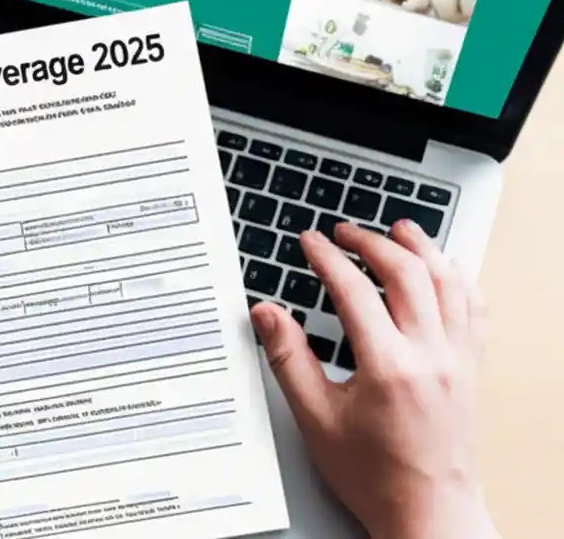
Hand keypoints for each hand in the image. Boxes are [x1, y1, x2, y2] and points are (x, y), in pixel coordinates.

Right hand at [251, 221, 496, 538]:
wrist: (428, 510)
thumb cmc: (373, 473)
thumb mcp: (315, 417)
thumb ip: (288, 359)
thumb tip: (266, 314)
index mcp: (388, 367)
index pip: (354, 291)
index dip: (327, 258)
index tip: (310, 242)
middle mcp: (431, 356)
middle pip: (407, 273)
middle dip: (371, 242)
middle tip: (345, 231)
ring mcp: (458, 359)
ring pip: (448, 281)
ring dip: (421, 248)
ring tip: (398, 229)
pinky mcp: (472, 367)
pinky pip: (474, 307)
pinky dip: (459, 277)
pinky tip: (446, 266)